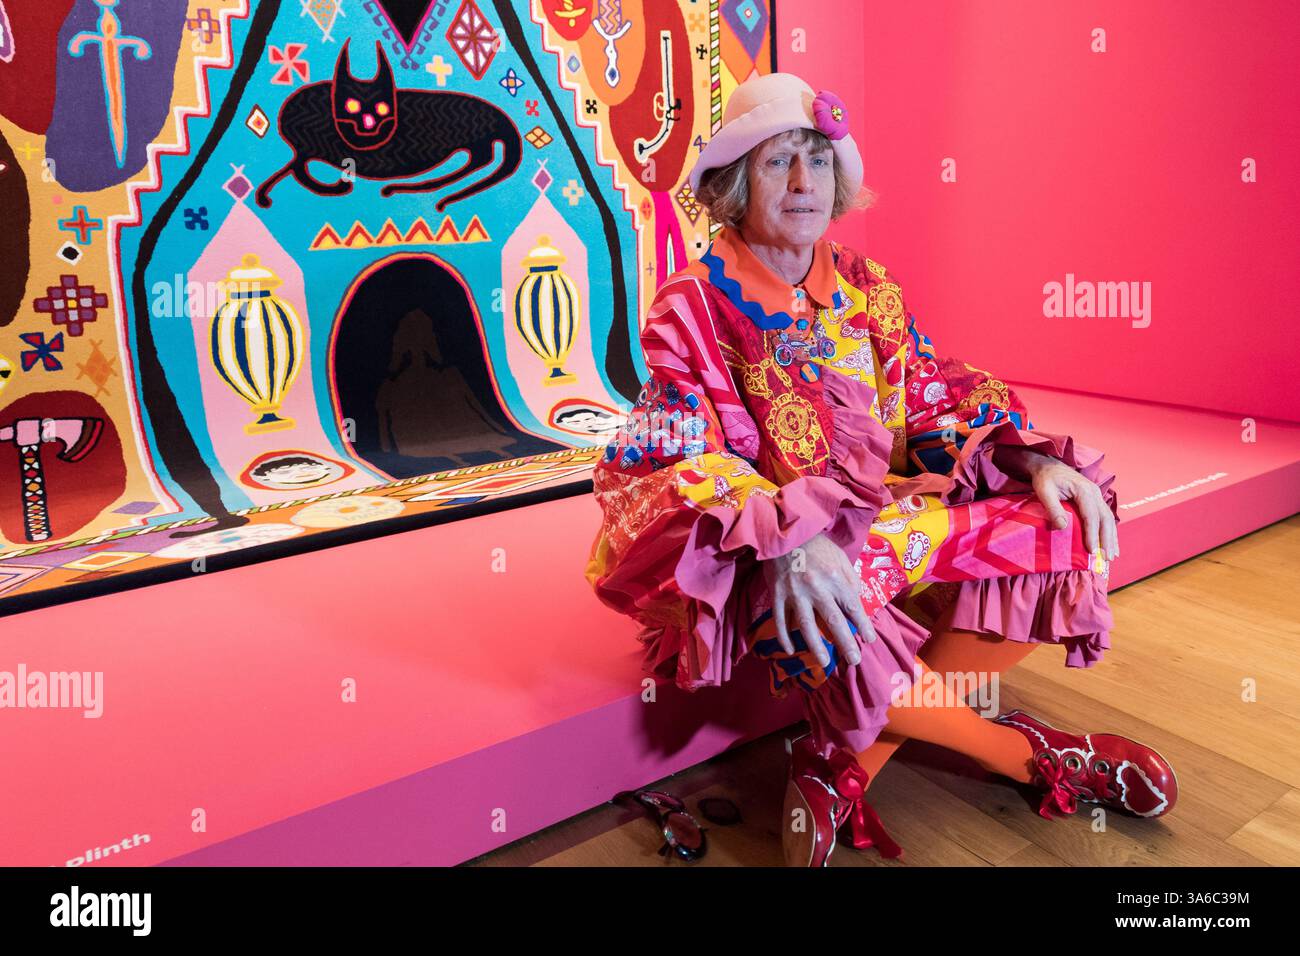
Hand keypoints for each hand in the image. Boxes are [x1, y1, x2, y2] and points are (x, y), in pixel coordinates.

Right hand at [760, 531, 876, 668]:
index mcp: (835, 578)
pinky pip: (780, 620)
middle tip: (854, 660)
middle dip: (845, 642)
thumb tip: (857, 600)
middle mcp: (816, 588)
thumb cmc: (816, 545)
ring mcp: (795, 593)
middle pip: (833, 620)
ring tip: (825, 662)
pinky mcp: (777, 594)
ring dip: (816, 646)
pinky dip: (784, 637)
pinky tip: (790, 651)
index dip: (862, 624)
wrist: (784, 532)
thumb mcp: (840, 556)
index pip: (852, 606)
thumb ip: (850, 578)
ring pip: (806, 625)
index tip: (869, 640)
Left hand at [1013, 450, 1118, 560]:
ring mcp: (1097, 496)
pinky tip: (1111, 544)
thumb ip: (1053, 508)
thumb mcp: (1044, 491)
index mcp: (1084, 490)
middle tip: (1107, 558)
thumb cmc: (1045, 479)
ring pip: (1109, 518)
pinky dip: (1109, 531)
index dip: (1093, 534)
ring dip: (1111, 538)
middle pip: (1105, 518)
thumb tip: (1062, 527)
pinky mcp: (1095, 500)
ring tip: (1112, 556)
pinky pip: (1105, 517)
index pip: (1091, 515)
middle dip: (1107, 539)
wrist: (1048, 466)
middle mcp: (1095, 493)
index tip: (1092, 550)